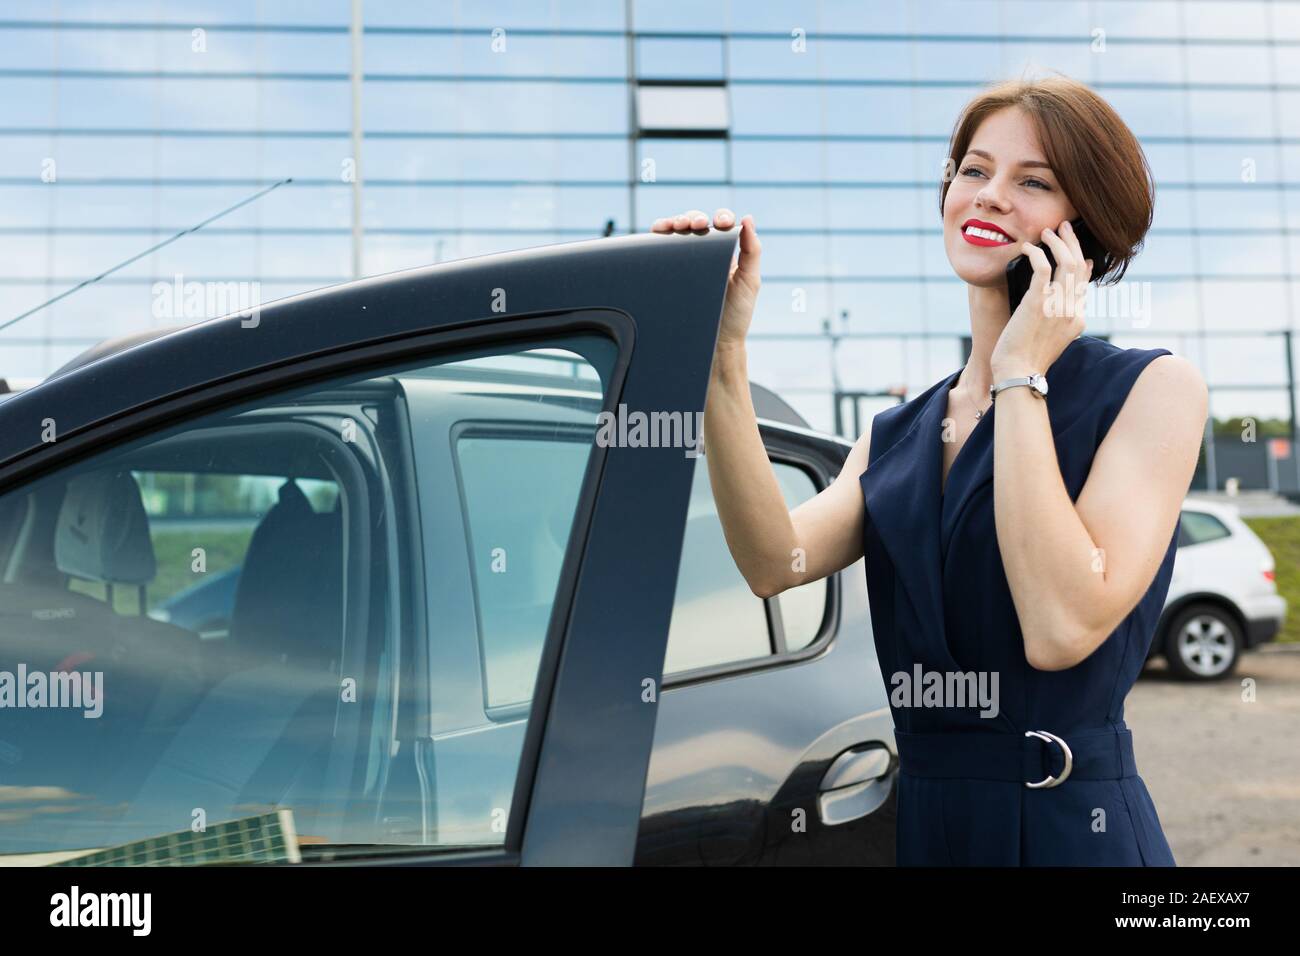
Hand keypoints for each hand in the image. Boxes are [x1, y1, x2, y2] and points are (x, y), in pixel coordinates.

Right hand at [651, 208, 760, 351]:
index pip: (720, 225)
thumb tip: (748, 219)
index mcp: (725, 253)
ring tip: (675, 225)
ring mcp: (685, 264)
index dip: (718, 217)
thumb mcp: (750, 280)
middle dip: (693, 217)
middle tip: (695, 224)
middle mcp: (705, 255)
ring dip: (674, 222)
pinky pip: (659, 251)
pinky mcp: (668, 274)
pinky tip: (658, 233)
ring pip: (676, 233)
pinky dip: (656, 237)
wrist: (716, 342)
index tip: (719, 223)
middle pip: (695, 224)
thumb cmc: (736, 315)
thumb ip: (752, 250)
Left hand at [989, 218, 1093, 379]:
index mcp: (1077, 320)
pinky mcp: (1038, 302)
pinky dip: (1037, 253)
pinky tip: (1028, 248)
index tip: (1079, 252)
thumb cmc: (1026, 360)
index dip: (1082, 263)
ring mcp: (1057, 305)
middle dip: (1072, 242)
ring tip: (1047, 231)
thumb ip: (1059, 321)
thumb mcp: (1051, 340)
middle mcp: (1072, 310)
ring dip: (1057, 242)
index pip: (1084, 284)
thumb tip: (1058, 303)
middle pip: (1080, 266)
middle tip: (1063, 227)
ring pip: (1067, 262)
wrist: (1019, 373)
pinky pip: (1043, 268)